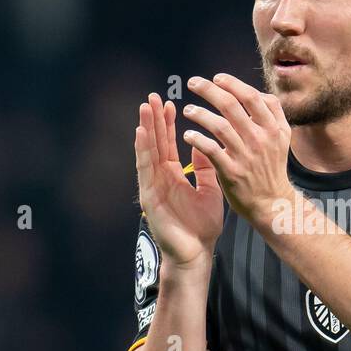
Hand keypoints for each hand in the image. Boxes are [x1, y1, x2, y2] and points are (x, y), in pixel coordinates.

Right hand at [134, 92, 223, 266]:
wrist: (196, 253)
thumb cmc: (202, 226)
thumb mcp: (209, 190)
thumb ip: (206, 168)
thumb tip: (206, 145)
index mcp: (174, 176)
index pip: (168, 144)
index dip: (168, 124)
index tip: (170, 103)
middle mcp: (160, 178)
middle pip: (155, 143)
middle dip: (154, 120)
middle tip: (153, 97)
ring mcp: (152, 186)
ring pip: (147, 152)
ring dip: (145, 129)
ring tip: (145, 108)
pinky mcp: (149, 197)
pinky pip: (145, 170)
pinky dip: (142, 151)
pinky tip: (141, 134)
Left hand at [180, 74, 295, 226]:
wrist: (272, 202)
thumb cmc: (272, 168)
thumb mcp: (282, 138)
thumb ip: (273, 114)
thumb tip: (257, 93)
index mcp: (273, 127)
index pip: (252, 96)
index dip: (232, 83)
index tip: (217, 78)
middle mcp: (261, 139)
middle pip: (232, 105)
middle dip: (209, 90)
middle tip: (193, 83)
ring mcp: (246, 155)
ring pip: (219, 125)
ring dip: (200, 114)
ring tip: (188, 110)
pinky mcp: (232, 171)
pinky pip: (211, 150)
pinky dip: (197, 139)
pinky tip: (188, 135)